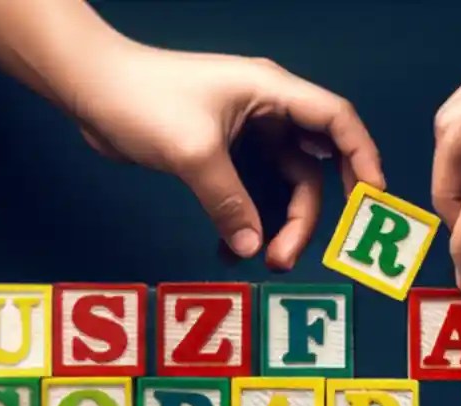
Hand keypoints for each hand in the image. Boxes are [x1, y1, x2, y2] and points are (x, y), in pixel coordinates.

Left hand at [73, 44, 385, 267]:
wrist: (88, 89)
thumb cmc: (140, 98)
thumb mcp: (191, 153)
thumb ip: (228, 201)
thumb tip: (255, 247)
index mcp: (272, 93)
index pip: (337, 122)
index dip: (364, 159)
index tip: (372, 202)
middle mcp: (267, 114)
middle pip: (311, 172)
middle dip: (304, 217)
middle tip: (283, 256)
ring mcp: (246, 137)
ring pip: (281, 190)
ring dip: (274, 227)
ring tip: (258, 260)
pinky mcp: (223, 157)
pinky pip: (249, 197)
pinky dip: (245, 224)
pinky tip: (230, 251)